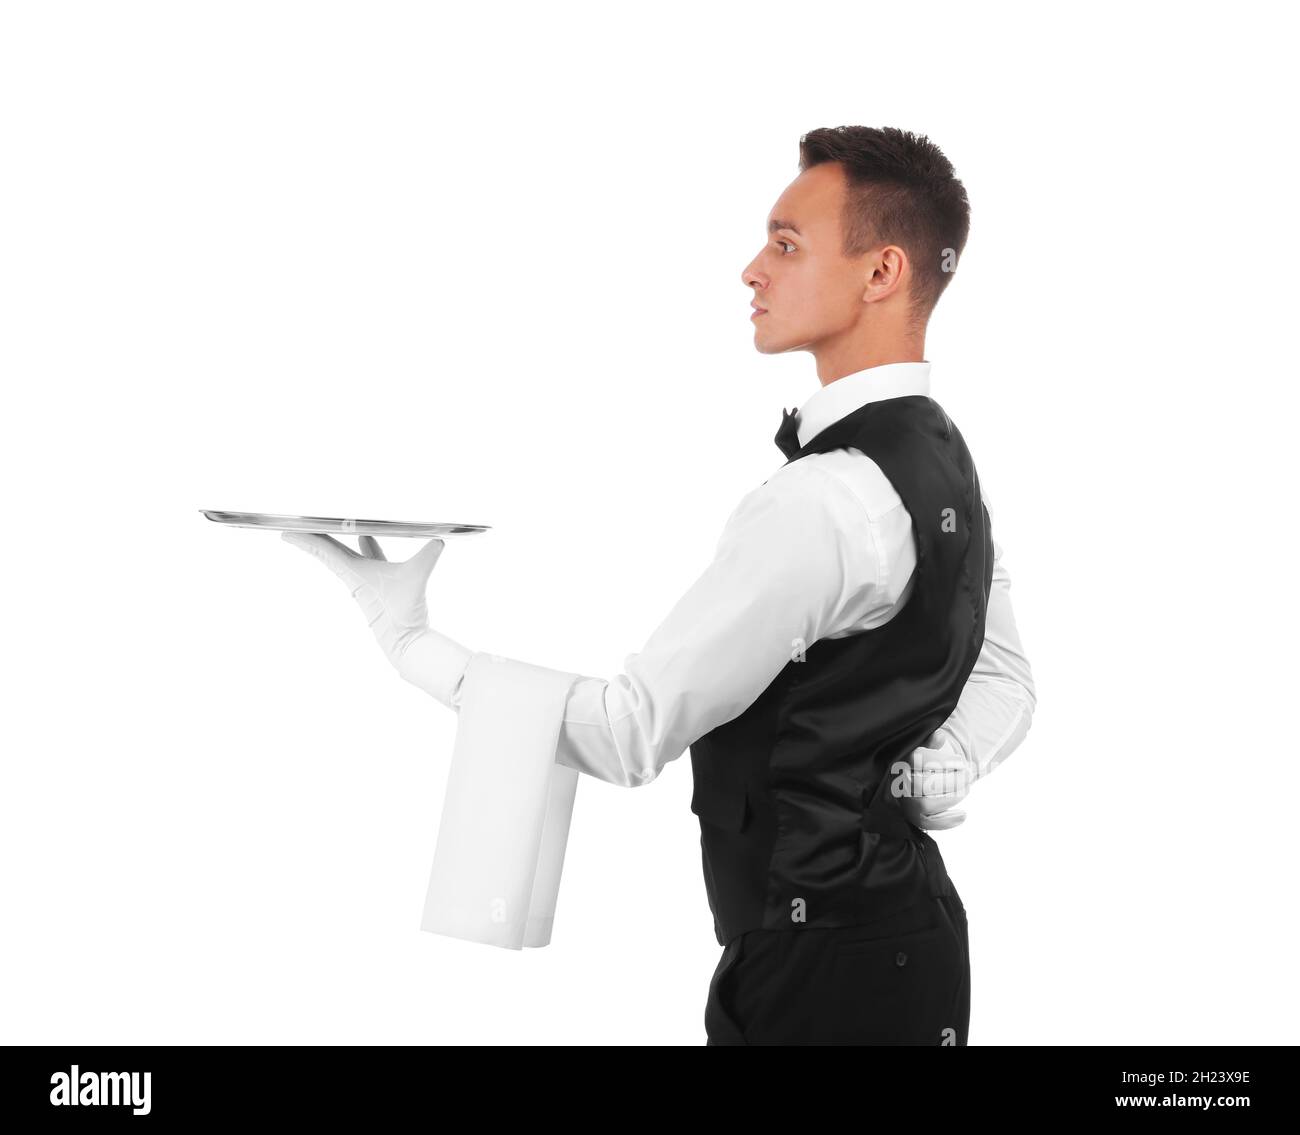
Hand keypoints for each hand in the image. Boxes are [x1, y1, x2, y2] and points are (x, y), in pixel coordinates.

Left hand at [282, 531, 467, 703]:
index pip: (324, 550)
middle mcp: (354, 576)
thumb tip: (439, 541)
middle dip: (313, 536)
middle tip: (298, 523)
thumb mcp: (416, 579)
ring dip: (335, 540)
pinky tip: (365, 536)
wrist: (403, 641)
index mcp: (354, 572)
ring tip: (327, 526)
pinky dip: (364, 545)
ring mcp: (364, 581)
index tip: (286, 532)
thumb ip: (428, 557)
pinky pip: (365, 558)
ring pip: (344, 554)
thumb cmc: (401, 614)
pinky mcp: (378, 585)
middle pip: (327, 551)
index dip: (305, 539)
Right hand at [899, 732, 972, 830]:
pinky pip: (926, 823)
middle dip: (950, 781)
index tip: (961, 762)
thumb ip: (930, 742)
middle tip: (968, 775)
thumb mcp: (926, 748)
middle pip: (921, 783)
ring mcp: (903, 801)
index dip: (942, 761)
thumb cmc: (924, 761)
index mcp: (900, 760)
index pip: (917, 759)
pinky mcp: (912, 817)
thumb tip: (939, 737)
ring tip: (965, 790)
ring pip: (923, 804)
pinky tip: (963, 814)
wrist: (916, 779)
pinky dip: (947, 821)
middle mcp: (897, 781)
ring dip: (950, 798)